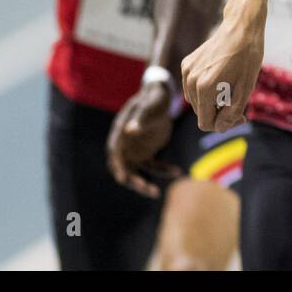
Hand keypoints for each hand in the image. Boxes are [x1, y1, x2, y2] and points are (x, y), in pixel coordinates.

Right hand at [105, 82, 180, 197]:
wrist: (161, 99)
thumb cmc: (152, 100)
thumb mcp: (147, 108)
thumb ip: (139, 120)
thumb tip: (129, 131)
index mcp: (119, 133)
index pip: (115, 153)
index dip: (118, 166)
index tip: (123, 179)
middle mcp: (124, 145)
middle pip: (123, 168)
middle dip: (133, 181)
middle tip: (148, 190)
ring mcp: (134, 151)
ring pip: (136, 172)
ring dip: (144, 183)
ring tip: (156, 193)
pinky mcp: (146, 153)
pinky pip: (152, 167)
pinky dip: (162, 170)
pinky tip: (177, 171)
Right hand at [181, 12, 264, 131]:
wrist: (241, 27)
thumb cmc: (248, 56)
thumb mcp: (246, 88)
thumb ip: (231, 112)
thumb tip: (219, 127)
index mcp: (205, 88)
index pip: (205, 123)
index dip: (223, 124)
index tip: (239, 115)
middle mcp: (191, 80)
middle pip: (200, 113)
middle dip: (219, 113)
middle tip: (240, 103)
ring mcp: (187, 71)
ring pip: (196, 101)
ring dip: (212, 101)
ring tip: (232, 90)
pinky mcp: (187, 64)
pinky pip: (194, 87)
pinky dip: (206, 89)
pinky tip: (222, 79)